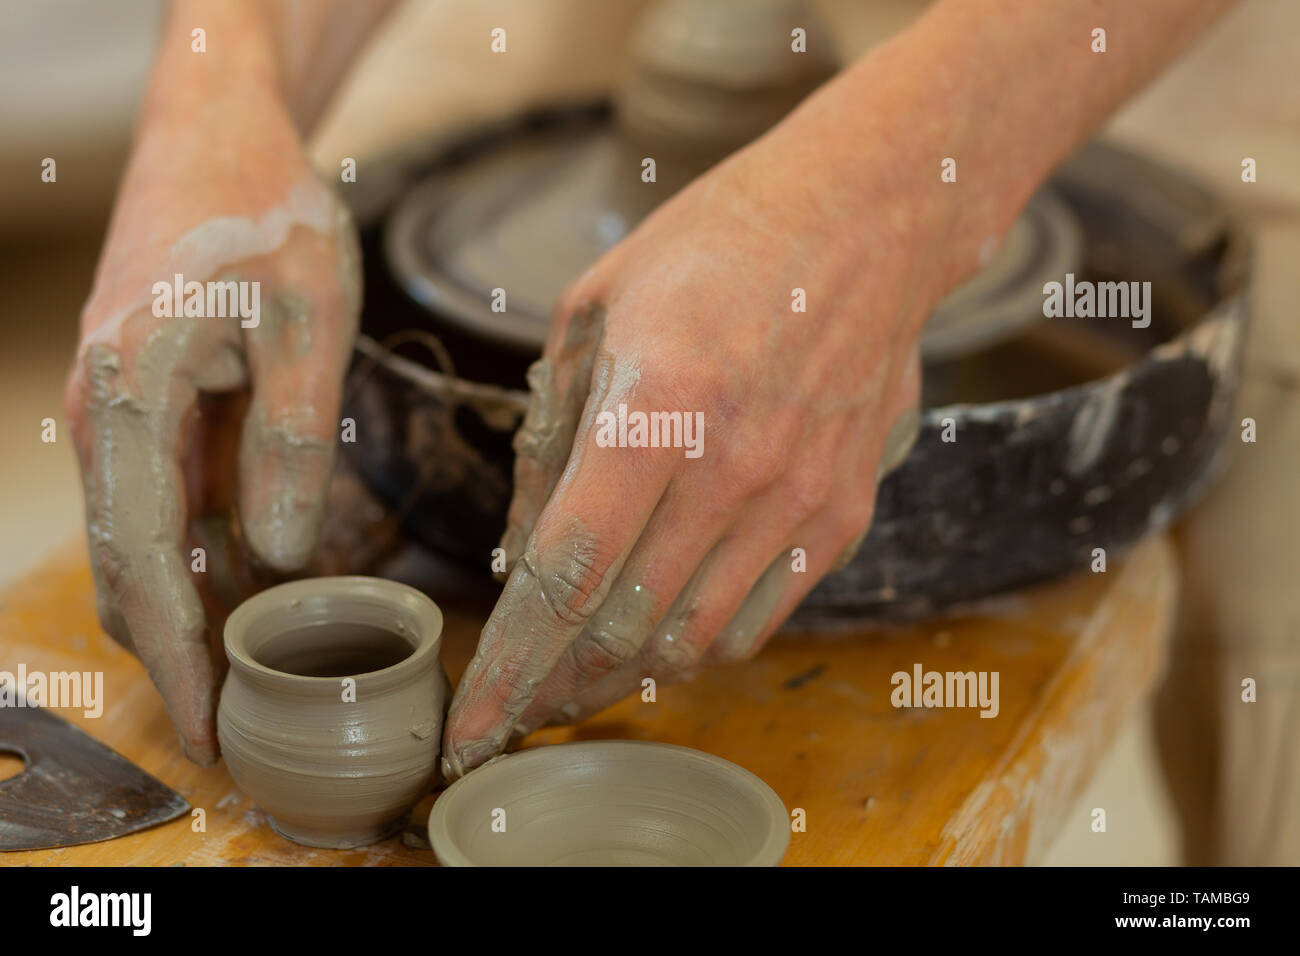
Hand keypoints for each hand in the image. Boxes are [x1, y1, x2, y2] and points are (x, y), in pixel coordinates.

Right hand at [64, 110, 359, 764]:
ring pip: (140, 543)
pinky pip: (158, 502)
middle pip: (127, 572)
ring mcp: (112, 412)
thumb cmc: (264, 215)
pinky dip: (194, 557)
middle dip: (177, 656)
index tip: (212, 731)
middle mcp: (100, 417)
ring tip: (255, 672)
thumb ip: (291, 441)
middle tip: (241, 726)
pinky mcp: (139, 404)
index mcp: (129, 400)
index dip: (178, 659)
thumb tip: (275, 557)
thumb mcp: (308, 319)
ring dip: (187, 610)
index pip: (143, 566)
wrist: (218, 138)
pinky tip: (248, 586)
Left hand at [441, 109, 947, 778]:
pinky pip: (756, 620)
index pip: (563, 575)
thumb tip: (521, 546)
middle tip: (518, 704)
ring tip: (579, 680)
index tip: (469, 728)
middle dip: (555, 683)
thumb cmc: (714, 250)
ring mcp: (795, 501)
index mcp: (654, 409)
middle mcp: (730, 470)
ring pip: (690, 642)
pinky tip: (662, 635)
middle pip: (621, 627)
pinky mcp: (839, 516)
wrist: (862, 223)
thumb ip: (550, 436)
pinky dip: (698, 646)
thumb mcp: (594, 313)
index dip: (508, 666)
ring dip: (623, 675)